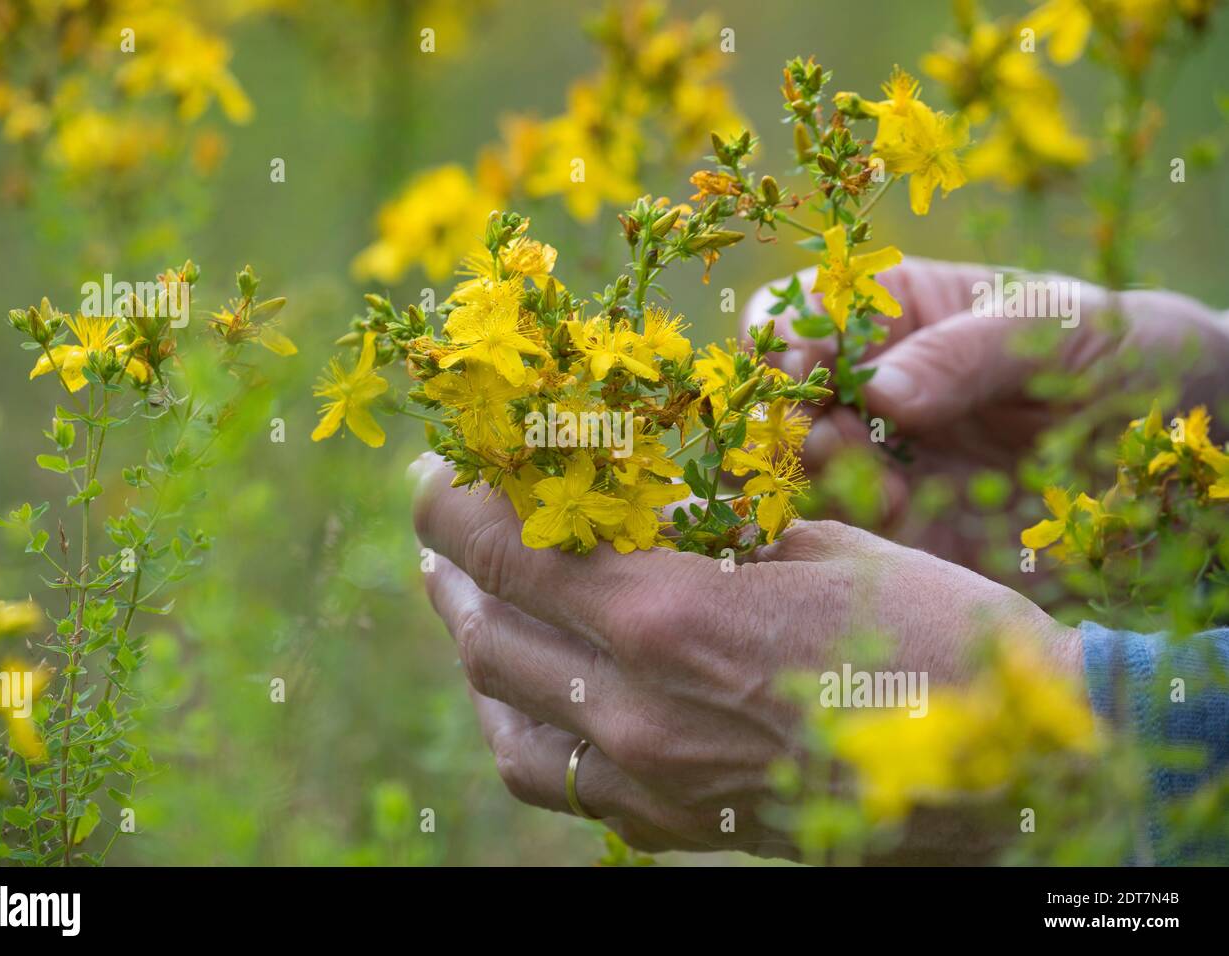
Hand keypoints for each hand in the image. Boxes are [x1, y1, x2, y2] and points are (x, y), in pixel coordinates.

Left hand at [411, 453, 1080, 859]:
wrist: (1013, 778)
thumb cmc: (935, 636)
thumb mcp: (820, 545)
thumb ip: (709, 525)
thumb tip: (638, 492)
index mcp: (668, 613)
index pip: (508, 545)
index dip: (454, 500)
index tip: (439, 468)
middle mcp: (635, 705)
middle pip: (485, 626)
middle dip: (451, 561)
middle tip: (446, 521)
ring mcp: (647, 778)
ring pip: (502, 707)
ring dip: (472, 637)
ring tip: (462, 593)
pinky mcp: (670, 823)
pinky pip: (551, 775)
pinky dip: (516, 718)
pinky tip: (524, 688)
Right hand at [744, 258, 1228, 567]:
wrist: (1177, 435)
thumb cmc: (1116, 347)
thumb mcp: (1054, 327)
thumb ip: (965, 353)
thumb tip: (878, 390)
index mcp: (894, 311)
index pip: (804, 314)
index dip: (784, 339)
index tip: (800, 370)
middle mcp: (871, 383)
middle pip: (786, 397)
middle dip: (790, 417)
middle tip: (829, 439)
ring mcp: (884, 454)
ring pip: (803, 467)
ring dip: (816, 475)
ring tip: (875, 482)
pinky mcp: (909, 522)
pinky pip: (852, 525)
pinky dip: (856, 522)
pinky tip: (899, 513)